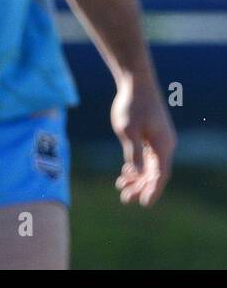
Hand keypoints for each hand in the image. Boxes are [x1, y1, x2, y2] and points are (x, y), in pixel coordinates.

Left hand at [111, 73, 175, 206]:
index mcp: (163, 145)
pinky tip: (125, 172)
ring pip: (151, 165)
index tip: (144, 203)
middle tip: (125, 198)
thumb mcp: (128, 130)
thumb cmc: (131, 106)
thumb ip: (133, 152)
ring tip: (121, 187)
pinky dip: (137, 166)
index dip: (153, 190)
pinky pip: (147, 156)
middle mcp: (165, 145)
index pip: (160, 174)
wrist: (136, 84)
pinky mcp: (152, 136)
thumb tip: (139, 173)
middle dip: (142, 187)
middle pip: (155, 173)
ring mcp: (159, 140)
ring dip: (138, 178)